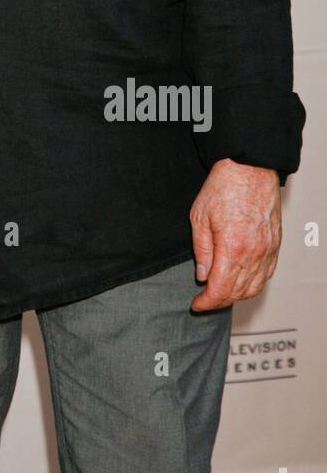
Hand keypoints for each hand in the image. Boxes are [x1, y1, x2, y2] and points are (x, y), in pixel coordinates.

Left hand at [189, 158, 280, 311]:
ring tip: (221, 292)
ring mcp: (268, 250)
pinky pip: (267, 274)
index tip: (197, 304)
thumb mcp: (199, 217)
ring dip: (237, 295)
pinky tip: (242, 281)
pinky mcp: (276, 244)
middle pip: (237, 292)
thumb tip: (203, 275)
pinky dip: (254, 284)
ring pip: (255, 287)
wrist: (250, 168)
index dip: (207, 302)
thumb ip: (202, 250)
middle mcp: (254, 254)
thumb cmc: (224, 186)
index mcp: (232, 249)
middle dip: (219, 301)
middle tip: (205, 299)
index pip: (220, 290)